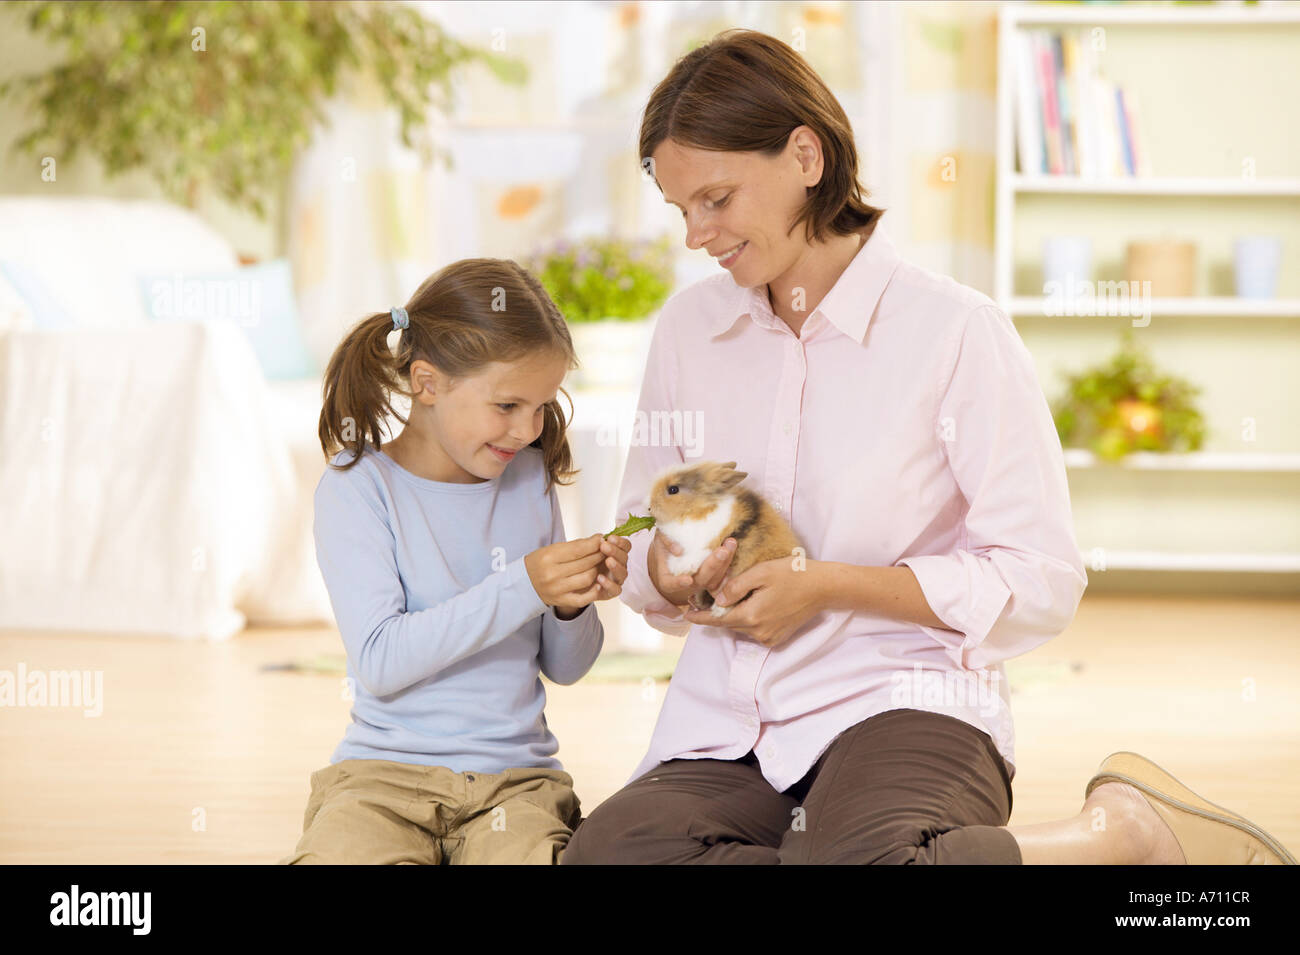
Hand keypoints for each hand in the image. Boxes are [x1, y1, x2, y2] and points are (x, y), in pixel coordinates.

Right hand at [525, 533, 629, 613]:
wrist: (525, 582)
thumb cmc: (541, 562)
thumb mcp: (552, 549)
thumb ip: (575, 545)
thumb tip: (598, 539)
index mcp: (549, 557)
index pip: (579, 549)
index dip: (594, 544)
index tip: (602, 539)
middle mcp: (552, 574)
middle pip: (585, 563)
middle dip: (599, 555)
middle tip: (605, 550)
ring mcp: (557, 589)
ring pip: (587, 578)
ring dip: (597, 570)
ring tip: (598, 565)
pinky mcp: (561, 601)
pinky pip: (583, 599)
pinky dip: (593, 591)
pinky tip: (598, 583)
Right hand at [648, 529, 736, 610]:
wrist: (676, 543)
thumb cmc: (665, 541)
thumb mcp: (660, 538)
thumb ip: (666, 541)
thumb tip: (678, 551)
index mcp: (667, 579)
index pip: (671, 584)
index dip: (679, 583)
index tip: (688, 579)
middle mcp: (687, 583)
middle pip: (700, 580)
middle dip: (712, 566)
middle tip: (722, 551)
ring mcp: (701, 581)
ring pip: (715, 578)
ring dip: (725, 561)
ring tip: (730, 543)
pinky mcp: (713, 575)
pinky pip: (723, 573)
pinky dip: (730, 561)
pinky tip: (733, 546)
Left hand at [682, 558, 824, 649]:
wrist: (823, 588)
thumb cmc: (793, 574)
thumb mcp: (761, 573)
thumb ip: (736, 587)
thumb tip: (718, 600)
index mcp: (751, 616)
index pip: (717, 619)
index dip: (700, 618)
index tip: (686, 615)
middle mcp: (758, 632)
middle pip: (729, 623)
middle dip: (717, 613)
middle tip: (704, 599)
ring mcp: (769, 637)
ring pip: (742, 626)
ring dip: (735, 614)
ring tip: (729, 598)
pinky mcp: (777, 637)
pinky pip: (754, 629)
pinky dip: (749, 618)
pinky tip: (752, 603)